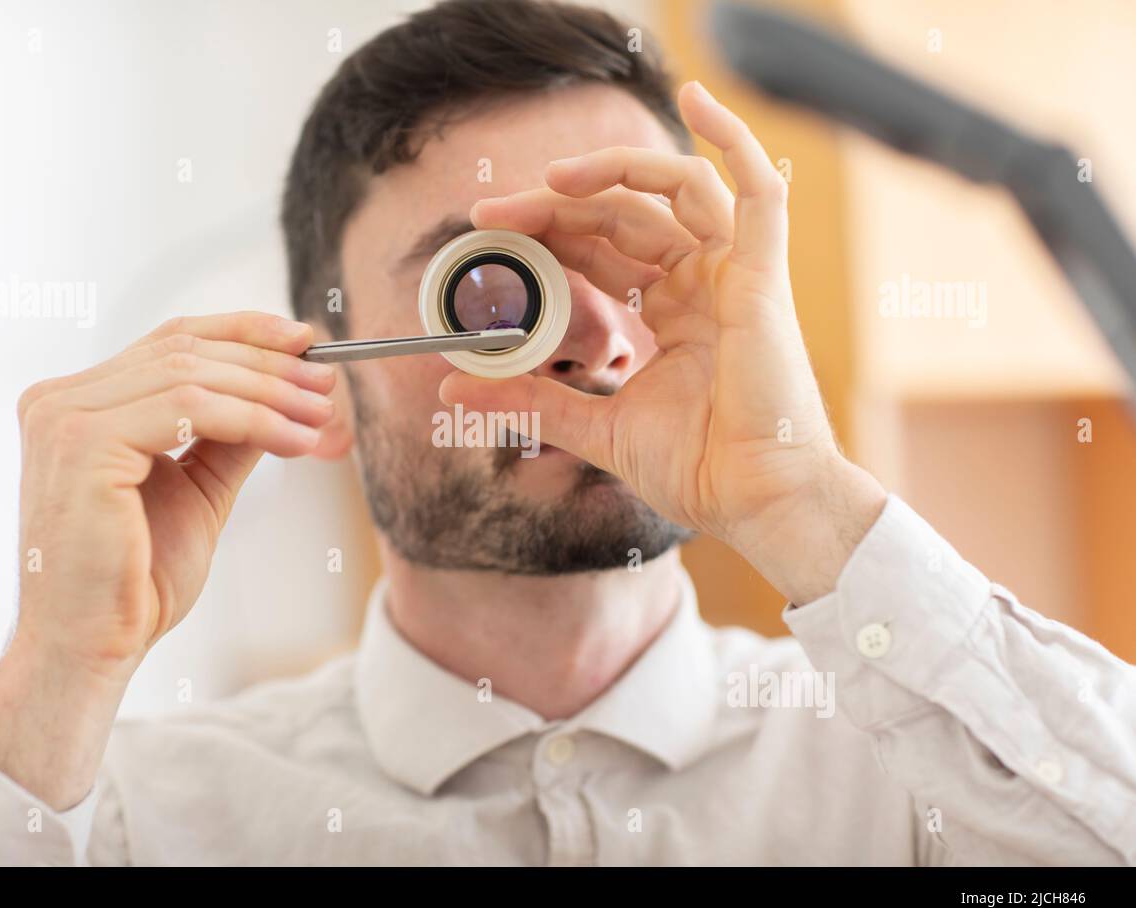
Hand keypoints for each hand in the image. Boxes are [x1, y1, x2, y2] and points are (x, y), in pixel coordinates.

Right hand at [0, 311, 334, 807]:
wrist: (94, 646)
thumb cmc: (136, 581)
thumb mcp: (198, 489)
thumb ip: (230, 436)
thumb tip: (287, 392)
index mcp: (77, 404)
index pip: (170, 341)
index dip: (243, 332)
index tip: (307, 343)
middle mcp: (59, 400)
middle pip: (184, 350)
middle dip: (268, 365)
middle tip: (327, 386)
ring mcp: (64, 418)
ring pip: (191, 373)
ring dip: (270, 391)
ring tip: (320, 415)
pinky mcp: (83, 443)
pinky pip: (188, 407)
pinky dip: (253, 418)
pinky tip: (293, 440)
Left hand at [441, 82, 885, 604]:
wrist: (753, 502)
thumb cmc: (697, 470)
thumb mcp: (592, 425)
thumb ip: (528, 399)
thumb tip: (452, 386)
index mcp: (673, 316)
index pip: (603, 250)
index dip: (549, 234)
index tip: (489, 236)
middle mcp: (703, 285)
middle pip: (624, 215)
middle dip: (555, 207)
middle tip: (492, 213)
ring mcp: (736, 275)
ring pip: (674, 190)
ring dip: (612, 171)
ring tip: (550, 180)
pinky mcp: (763, 274)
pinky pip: (758, 187)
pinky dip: (732, 136)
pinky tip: (696, 96)